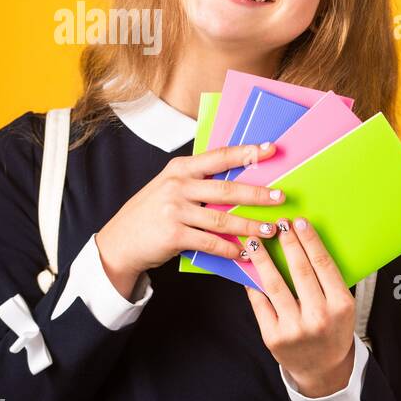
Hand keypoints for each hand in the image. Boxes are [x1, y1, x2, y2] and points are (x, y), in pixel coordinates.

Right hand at [95, 142, 285, 298]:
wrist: (119, 243)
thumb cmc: (152, 213)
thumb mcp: (170, 187)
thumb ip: (198, 182)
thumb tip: (240, 179)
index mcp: (180, 168)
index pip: (219, 156)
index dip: (247, 152)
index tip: (271, 149)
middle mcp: (177, 186)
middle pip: (227, 189)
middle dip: (258, 194)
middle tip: (280, 198)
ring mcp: (175, 211)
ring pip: (223, 219)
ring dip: (250, 226)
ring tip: (270, 230)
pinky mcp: (174, 235)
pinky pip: (211, 242)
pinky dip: (230, 249)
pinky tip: (245, 252)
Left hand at [241, 216, 356, 398]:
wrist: (322, 369)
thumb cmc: (333, 330)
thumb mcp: (343, 307)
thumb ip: (329, 281)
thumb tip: (305, 245)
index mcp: (340, 305)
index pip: (323, 264)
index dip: (309, 240)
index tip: (299, 223)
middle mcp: (318, 316)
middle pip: (300, 270)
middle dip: (287, 243)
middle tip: (277, 225)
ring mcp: (294, 328)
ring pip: (274, 284)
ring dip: (263, 259)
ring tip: (254, 241)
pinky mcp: (273, 336)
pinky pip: (260, 303)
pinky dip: (253, 283)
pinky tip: (248, 268)